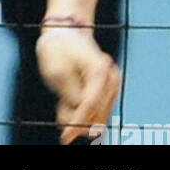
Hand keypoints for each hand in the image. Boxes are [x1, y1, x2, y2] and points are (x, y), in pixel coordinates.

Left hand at [35, 25, 120, 144]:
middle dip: (77, 118)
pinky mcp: (110, 89)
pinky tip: (70, 99)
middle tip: (60, 109)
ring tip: (63, 98)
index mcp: (99, 70)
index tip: (64, 138)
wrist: (66, 31)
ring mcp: (113, 84)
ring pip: (98, 114)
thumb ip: (70, 97)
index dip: (76, 123)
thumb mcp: (56, 72)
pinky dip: (84, 110)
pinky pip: (98, 109)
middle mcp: (111, 78)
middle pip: (95, 112)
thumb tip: (78, 122)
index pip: (89, 104)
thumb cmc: (58, 49)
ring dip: (80, 114)